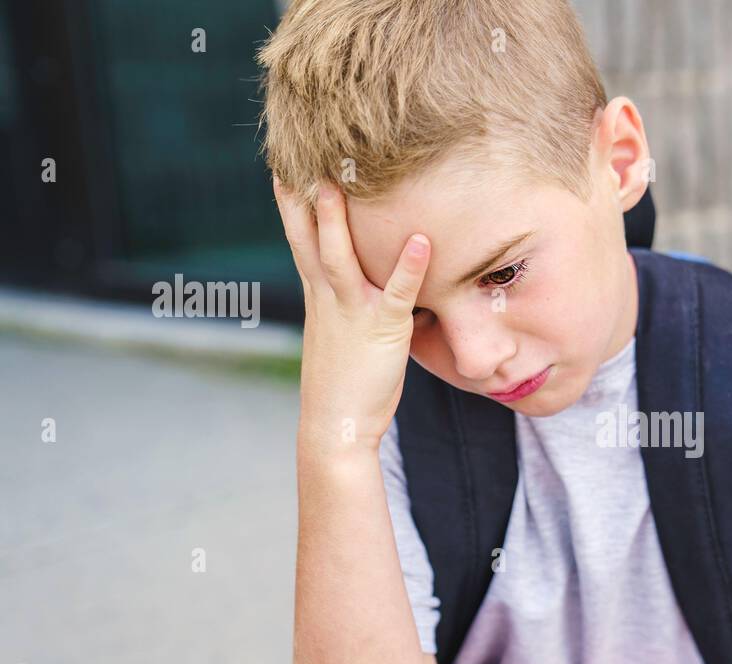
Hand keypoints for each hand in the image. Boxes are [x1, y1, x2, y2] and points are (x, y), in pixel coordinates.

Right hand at [272, 177, 430, 455]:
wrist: (336, 426)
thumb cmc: (346, 382)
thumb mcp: (346, 333)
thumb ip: (360, 303)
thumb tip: (386, 288)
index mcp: (319, 293)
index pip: (302, 236)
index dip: (293, 199)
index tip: (287, 161)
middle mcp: (328, 294)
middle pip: (309, 233)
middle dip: (304, 191)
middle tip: (300, 148)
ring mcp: (352, 310)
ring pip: (340, 254)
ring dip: (339, 217)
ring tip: (340, 178)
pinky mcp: (382, 329)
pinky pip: (397, 292)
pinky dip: (409, 266)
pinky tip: (423, 240)